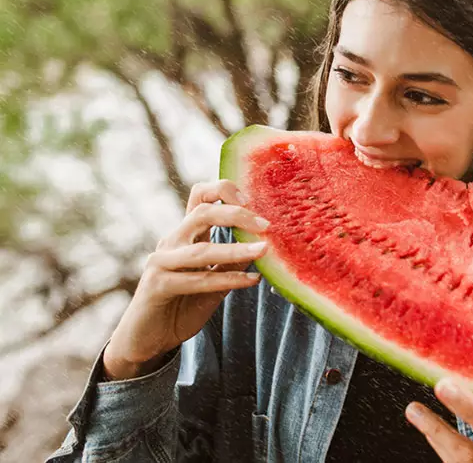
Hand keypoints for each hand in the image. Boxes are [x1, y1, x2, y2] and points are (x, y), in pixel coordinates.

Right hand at [103, 180, 269, 379]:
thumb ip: (232, 262)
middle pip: (202, 213)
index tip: (251, 198)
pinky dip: (227, 280)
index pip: (200, 198)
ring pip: (202, 250)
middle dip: (236, 215)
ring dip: (237, 249)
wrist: (147, 341)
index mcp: (185, 235)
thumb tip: (264, 246)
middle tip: (266, 226)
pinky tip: (252, 281)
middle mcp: (172, 242)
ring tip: (264, 250)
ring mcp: (161, 262)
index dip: (223, 190)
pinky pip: (198, 280)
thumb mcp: (215, 282)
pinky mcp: (157, 285)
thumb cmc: (181, 307)